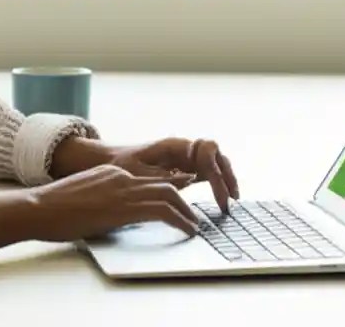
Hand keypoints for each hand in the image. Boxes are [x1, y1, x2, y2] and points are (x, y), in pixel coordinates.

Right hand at [27, 164, 199, 240]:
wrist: (40, 207)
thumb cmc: (53, 210)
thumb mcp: (83, 199)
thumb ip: (103, 202)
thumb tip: (114, 217)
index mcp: (111, 172)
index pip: (147, 179)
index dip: (167, 188)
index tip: (178, 199)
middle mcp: (122, 176)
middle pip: (164, 183)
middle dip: (183, 198)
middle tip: (192, 213)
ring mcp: (124, 188)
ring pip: (169, 194)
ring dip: (187, 211)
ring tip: (194, 225)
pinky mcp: (125, 205)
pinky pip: (164, 210)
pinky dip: (181, 220)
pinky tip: (188, 230)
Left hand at [110, 138, 239, 212]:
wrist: (112, 160)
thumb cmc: (122, 164)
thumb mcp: (138, 172)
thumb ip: (164, 176)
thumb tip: (190, 179)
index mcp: (174, 145)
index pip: (206, 152)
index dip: (215, 173)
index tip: (219, 194)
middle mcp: (184, 148)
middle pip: (216, 155)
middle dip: (226, 176)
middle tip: (232, 199)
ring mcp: (186, 157)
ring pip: (215, 162)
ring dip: (226, 178)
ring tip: (232, 199)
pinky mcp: (185, 167)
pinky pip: (208, 171)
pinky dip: (218, 182)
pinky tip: (223, 198)